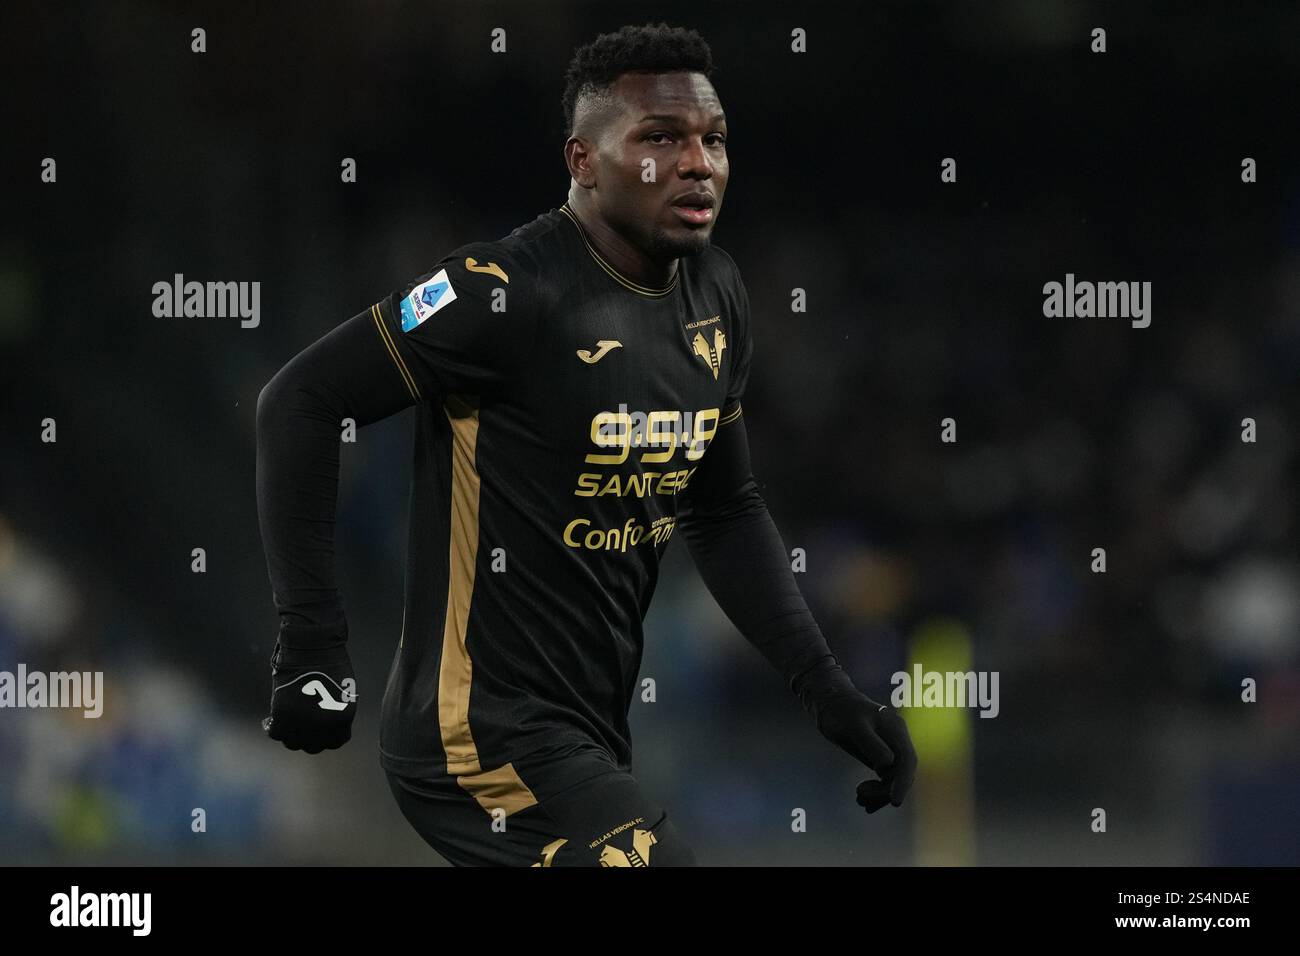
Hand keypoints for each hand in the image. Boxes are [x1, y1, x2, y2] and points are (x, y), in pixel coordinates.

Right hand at [263, 640, 356, 752]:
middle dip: (308, 739)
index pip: (336, 742)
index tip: (319, 733)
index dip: (327, 738)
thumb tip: (323, 726)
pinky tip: (269, 721)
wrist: (313, 648)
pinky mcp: (282, 716)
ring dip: (289, 736)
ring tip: (285, 725)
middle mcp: (324, 726)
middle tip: (300, 729)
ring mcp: (302, 723)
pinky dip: (270, 728)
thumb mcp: (343, 693)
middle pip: (313, 746)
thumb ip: (335, 713)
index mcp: (343, 718)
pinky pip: (275, 732)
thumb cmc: (329, 664)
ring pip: (292, 743)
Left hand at [796, 661, 916, 812]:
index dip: (903, 782)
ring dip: (879, 793)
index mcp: (896, 729)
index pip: (907, 760)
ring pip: (893, 778)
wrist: (830, 703)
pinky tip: (862, 797)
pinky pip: (884, 777)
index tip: (895, 802)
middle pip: (901, 772)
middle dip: (885, 789)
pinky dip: (875, 790)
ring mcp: (890, 748)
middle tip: (860, 796)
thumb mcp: (854, 727)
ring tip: (859, 800)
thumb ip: (871, 745)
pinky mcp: (880, 755)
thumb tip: (888, 766)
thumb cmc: (841, 712)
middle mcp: (897, 739)